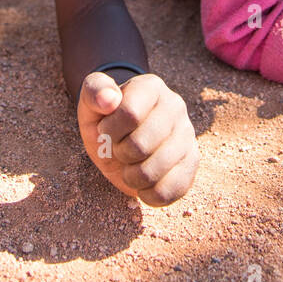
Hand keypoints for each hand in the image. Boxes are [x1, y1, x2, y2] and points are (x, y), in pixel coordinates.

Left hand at [77, 72, 197, 205]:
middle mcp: (176, 107)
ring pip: (153, 172)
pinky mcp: (191, 163)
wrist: (121, 137)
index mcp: (151, 87)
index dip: (110, 130)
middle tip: (119, 147)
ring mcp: (188, 136)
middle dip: (120, 153)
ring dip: (130, 176)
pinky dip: (147, 194)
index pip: (130, 114)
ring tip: (130, 165)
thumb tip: (108, 99)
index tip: (106, 128)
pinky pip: (169, 191)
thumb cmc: (105, 118)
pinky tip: (143, 182)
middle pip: (140, 146)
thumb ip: (93, 91)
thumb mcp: (91, 102)